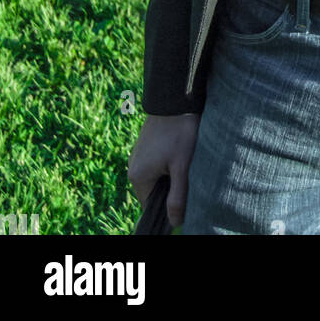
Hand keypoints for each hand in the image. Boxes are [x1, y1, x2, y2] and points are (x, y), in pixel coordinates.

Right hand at [127, 113, 199, 228]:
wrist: (174, 97)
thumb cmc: (180, 132)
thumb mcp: (182, 166)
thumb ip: (177, 197)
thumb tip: (175, 223)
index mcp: (138, 176)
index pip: (150, 205)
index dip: (168, 205)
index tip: (184, 196)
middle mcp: (132, 167)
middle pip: (153, 191)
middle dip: (170, 188)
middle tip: (187, 175)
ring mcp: (137, 155)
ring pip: (155, 176)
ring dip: (169, 174)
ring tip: (184, 161)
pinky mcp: (144, 145)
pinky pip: (154, 163)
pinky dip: (166, 163)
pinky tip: (179, 151)